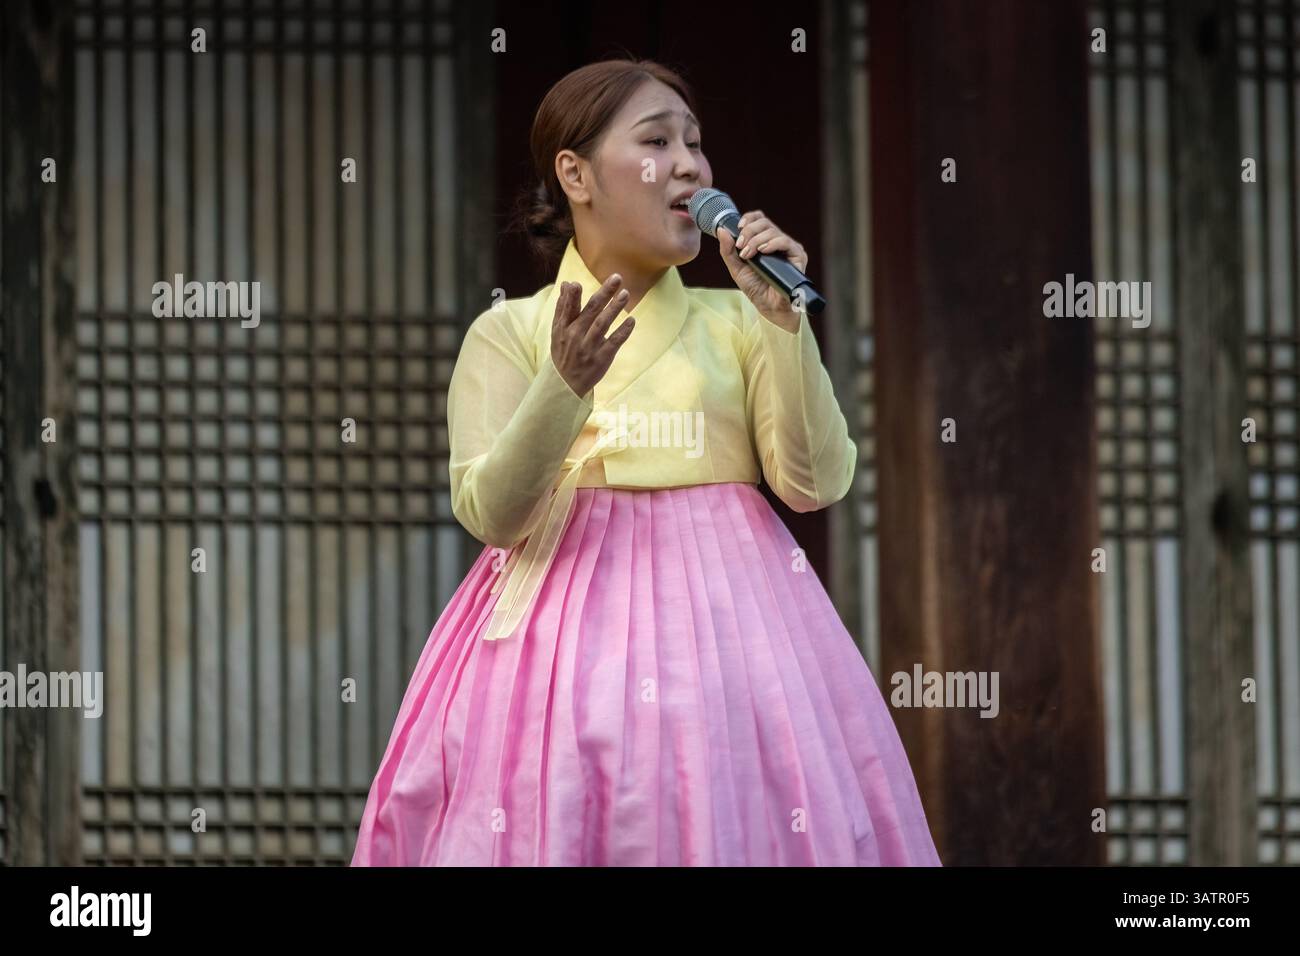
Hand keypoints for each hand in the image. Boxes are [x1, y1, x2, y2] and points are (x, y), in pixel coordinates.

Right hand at [550, 275, 634, 395]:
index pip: (568, 309)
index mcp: (564, 328)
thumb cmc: (563, 352)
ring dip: (615, 308)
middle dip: (604, 294)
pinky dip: (623, 331)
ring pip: (603, 324)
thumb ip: (563, 307)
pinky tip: (631, 320)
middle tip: (617, 278)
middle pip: (591, 311)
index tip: (577, 284)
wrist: (566, 384)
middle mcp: (576, 336)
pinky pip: (614, 342)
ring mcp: (589, 348)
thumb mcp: (557, 331)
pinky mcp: (602, 358)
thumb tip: (566, 283)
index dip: (572, 297)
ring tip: (625, 294)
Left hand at [718, 210, 808, 327]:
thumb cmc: (756, 289)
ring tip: (748, 254)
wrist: (769, 308)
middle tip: (740, 247)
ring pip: (773, 231)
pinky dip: (772, 243)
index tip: (738, 227)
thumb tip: (721, 230)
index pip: (759, 220)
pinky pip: (785, 241)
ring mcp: (788, 248)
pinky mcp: (798, 256)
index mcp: (764, 241)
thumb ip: (728, 251)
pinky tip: (763, 251)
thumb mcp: (737, 269)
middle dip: (749, 232)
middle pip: (764, 223)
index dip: (749, 219)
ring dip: (756, 240)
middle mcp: (778, 242)